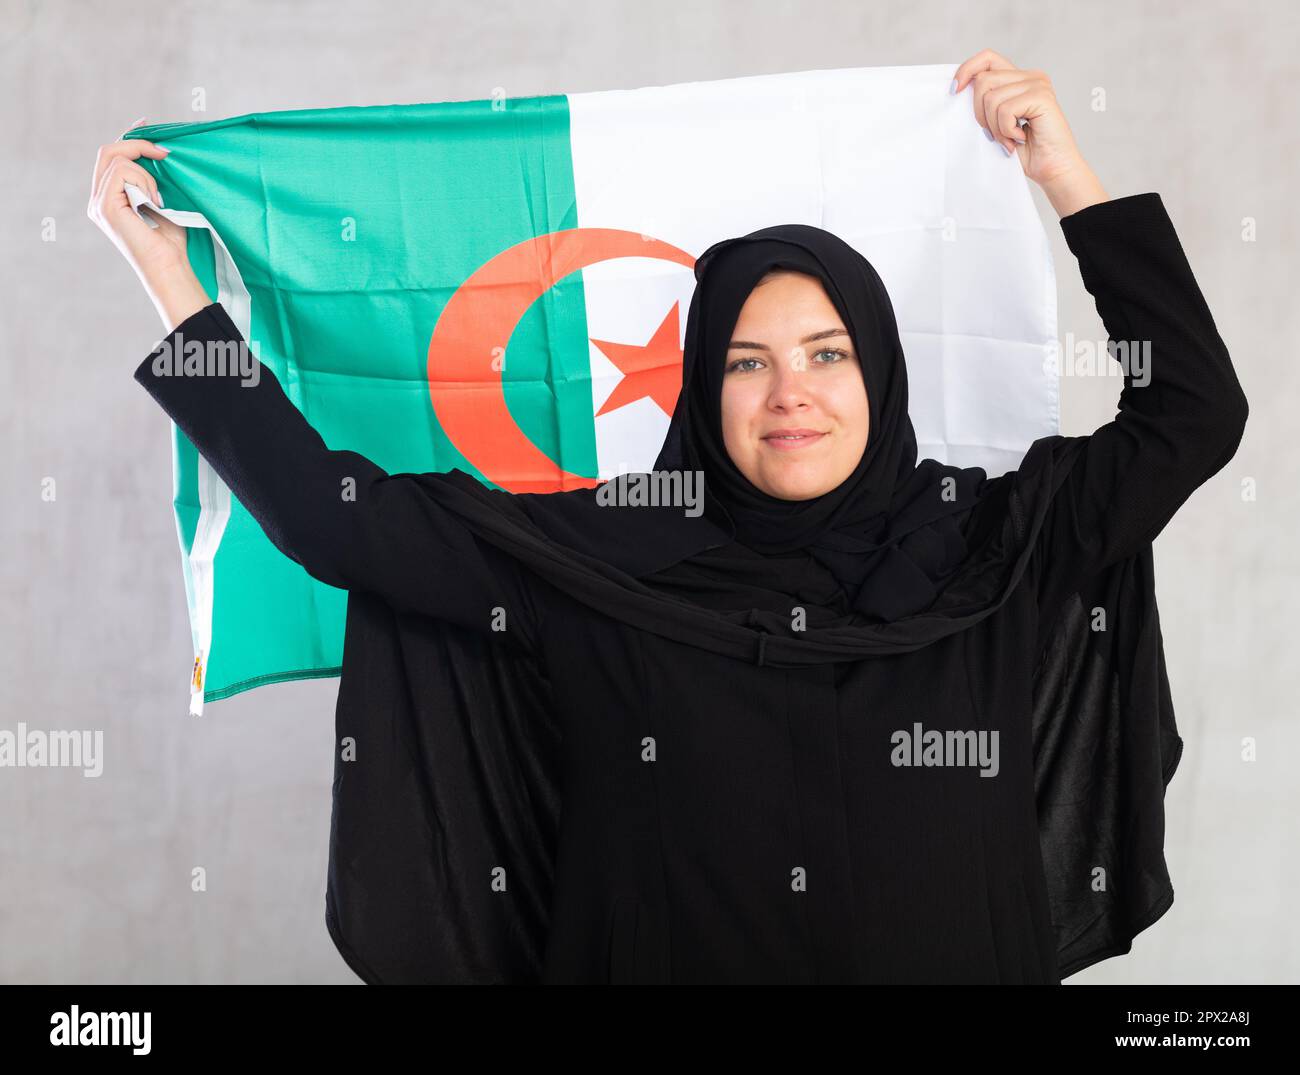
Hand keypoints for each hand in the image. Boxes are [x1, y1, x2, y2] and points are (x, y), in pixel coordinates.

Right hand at [88, 117, 209, 330]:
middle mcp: (98, 198)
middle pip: (107, 151)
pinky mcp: (103, 206)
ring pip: (117, 160)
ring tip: (160, 198)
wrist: (170, 267)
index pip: (111, 156)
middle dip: (137, 145)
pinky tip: (155, 201)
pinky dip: (143, 181)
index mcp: (109, 197)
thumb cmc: (171, 242)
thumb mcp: (162, 200)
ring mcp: (98, 202)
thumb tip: (158, 150)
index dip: (130, 138)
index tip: (149, 126)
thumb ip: (152, 179)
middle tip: (166, 153)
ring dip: (146, 174)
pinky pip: (121, 172)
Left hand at [950, 49, 1107, 215]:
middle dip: (980, 114)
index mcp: (1018, 79)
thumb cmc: (1025, 151)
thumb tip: (956, 91)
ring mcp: (1037, 84)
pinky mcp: (1041, 96)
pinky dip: (1006, 131)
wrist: (1052, 169)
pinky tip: (1020, 139)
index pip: (987, 58)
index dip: (967, 70)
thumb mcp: (996, 124)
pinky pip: (1005, 110)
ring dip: (995, 127)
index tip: (954, 92)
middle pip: (983, 81)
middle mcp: (1029, 76)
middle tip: (994, 135)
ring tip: (1009, 140)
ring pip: (991, 98)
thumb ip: (984, 105)